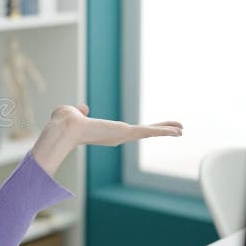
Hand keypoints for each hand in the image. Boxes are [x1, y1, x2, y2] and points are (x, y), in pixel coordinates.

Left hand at [31, 104, 182, 175]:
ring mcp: (122, 136)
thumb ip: (80, 112)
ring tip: (181, 130)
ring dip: (165, 130)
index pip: (127, 132)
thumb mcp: (74, 114)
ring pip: (148, 133)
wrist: (65, 128)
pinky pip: (149, 131)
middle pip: (142, 133)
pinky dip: (164, 130)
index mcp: (106, 133)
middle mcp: (116, 137)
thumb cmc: (64, 122)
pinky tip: (178, 130)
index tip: (149, 130)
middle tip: (175, 131)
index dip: (139, 131)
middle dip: (158, 131)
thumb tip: (83, 108)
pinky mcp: (125, 133)